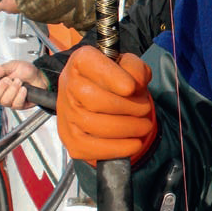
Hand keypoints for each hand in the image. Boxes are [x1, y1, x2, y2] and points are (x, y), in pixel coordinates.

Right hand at [0, 60, 47, 109]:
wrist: (40, 77)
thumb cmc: (26, 71)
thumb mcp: (14, 65)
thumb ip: (2, 69)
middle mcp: (0, 94)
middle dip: (1, 87)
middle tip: (9, 79)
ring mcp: (9, 101)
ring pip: (5, 101)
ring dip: (13, 90)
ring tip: (19, 82)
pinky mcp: (19, 105)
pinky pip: (16, 104)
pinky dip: (20, 95)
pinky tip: (24, 89)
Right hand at [57, 46, 156, 162]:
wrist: (101, 96)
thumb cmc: (116, 79)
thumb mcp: (129, 65)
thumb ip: (135, 68)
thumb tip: (136, 84)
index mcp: (81, 61)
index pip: (88, 63)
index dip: (111, 77)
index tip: (131, 88)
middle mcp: (68, 84)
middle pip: (93, 100)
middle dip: (126, 107)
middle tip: (145, 109)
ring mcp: (66, 113)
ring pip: (92, 125)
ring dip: (126, 128)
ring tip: (144, 126)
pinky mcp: (69, 137)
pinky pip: (89, 148)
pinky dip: (116, 149)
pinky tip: (133, 144)